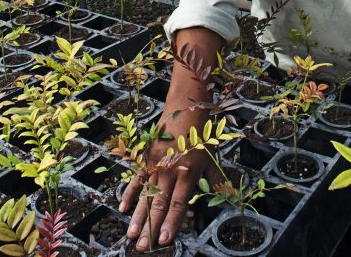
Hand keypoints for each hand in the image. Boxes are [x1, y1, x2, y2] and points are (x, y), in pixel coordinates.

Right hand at [119, 107, 216, 251]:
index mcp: (188, 173)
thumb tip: (227, 197)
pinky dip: (129, 193)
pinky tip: (123, 208)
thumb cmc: (201, 134)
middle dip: (151, 228)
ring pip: (145, 195)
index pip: (178, 204)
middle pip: (158, 205)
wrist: (185, 107)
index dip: (171, 223)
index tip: (165, 240)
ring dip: (138, 217)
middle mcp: (170, 171)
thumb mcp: (211, 157)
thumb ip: (215, 180)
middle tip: (144, 248)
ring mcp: (155, 164)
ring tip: (131, 235)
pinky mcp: (145, 157)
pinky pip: (136, 178)